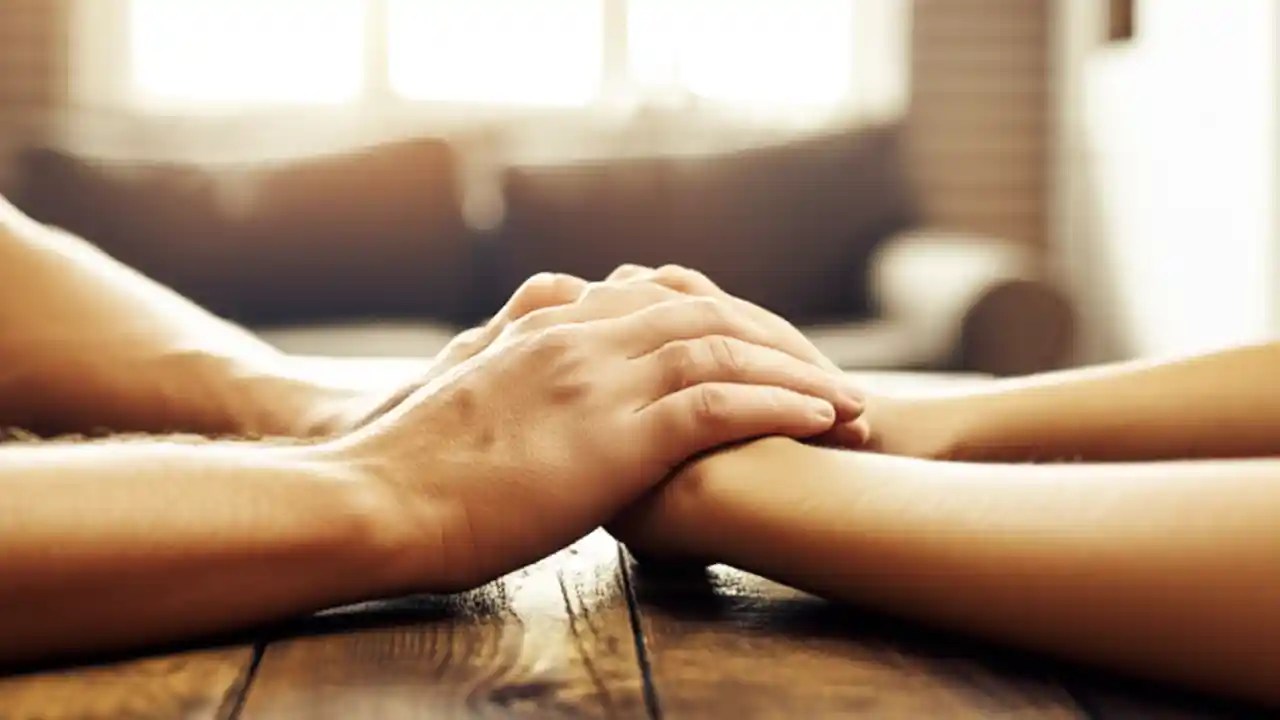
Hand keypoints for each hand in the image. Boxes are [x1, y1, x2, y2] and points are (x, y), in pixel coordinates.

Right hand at [318, 285, 863, 590]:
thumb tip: (521, 358)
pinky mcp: (610, 433)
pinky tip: (821, 417)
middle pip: (706, 312)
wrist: (375, 499)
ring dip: (797, 371)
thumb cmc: (409, 465)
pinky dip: (778, 405)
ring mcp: (596, 379)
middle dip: (777, 340)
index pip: (658, 298)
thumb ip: (504, 359)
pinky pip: (717, 405)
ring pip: (723, 350)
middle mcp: (579, 336)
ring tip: (851, 400)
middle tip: (826, 373)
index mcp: (546, 325)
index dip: (725, 321)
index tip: (766, 350)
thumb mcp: (460, 391)